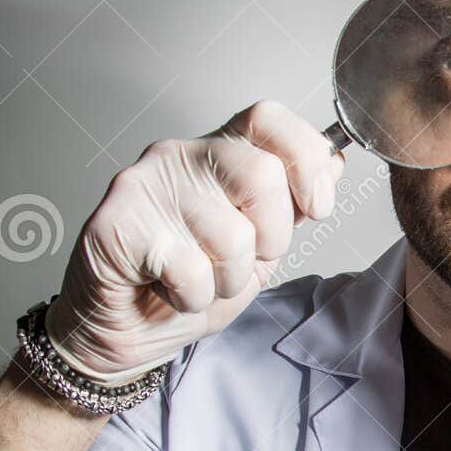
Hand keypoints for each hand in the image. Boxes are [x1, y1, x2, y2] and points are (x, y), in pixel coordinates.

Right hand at [45, 101, 343, 382]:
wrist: (126, 332)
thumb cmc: (187, 286)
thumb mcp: (258, 249)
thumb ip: (292, 206)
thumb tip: (333, 162)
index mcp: (218, 154)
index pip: (268, 119)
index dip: (305, 159)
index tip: (316, 206)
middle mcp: (180, 156)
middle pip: (261, 175)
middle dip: (272, 238)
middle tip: (242, 262)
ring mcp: (144, 184)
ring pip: (231, 233)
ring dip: (227, 279)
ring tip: (200, 282)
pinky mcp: (116, 223)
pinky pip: (189, 267)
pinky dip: (192, 296)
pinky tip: (167, 290)